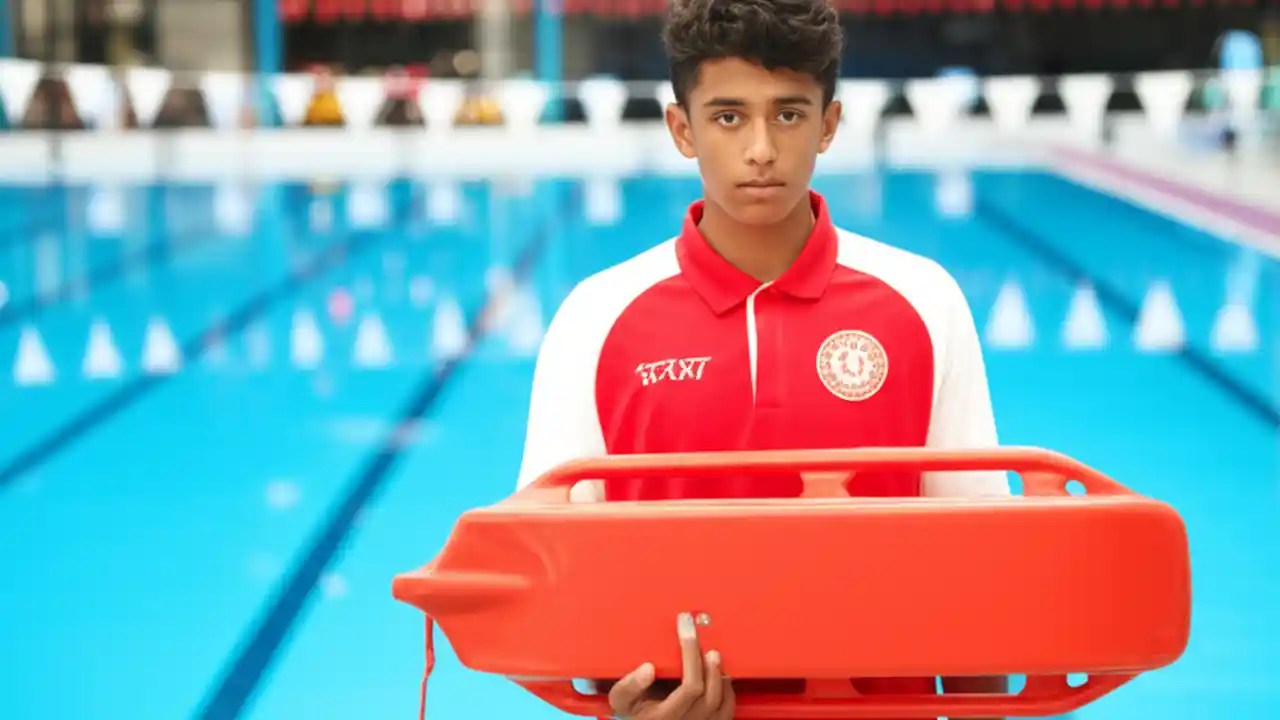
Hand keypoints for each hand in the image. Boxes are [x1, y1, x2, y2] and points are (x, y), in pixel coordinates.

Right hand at [607, 612, 734, 719]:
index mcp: (664, 718)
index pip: (691, 687)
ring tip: (713, 656)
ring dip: (720, 676)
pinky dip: (727, 691)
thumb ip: (630, 684)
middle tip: (706, 644)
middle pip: (710, 695)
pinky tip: (720, 675)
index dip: (692, 656)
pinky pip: (726, 713)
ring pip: (721, 705)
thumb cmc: (631, 711)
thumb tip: (648, 668)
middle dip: (710, 666)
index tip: (686, 629)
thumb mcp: (620, 699)